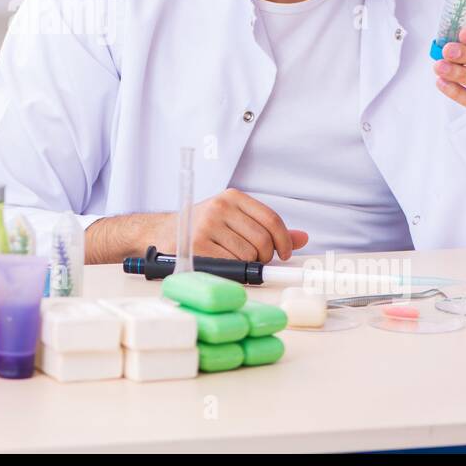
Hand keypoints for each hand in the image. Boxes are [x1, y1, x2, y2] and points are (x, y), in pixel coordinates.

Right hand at [156, 188, 308, 261]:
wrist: (163, 233)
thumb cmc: (203, 227)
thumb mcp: (234, 219)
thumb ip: (267, 228)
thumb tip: (302, 238)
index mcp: (232, 197)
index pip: (271, 218)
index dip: (284, 240)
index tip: (285, 253)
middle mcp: (220, 206)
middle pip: (262, 239)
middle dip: (265, 256)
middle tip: (258, 260)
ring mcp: (207, 225)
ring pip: (247, 255)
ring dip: (246, 264)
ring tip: (233, 259)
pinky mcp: (197, 244)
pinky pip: (230, 264)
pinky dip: (232, 269)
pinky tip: (222, 263)